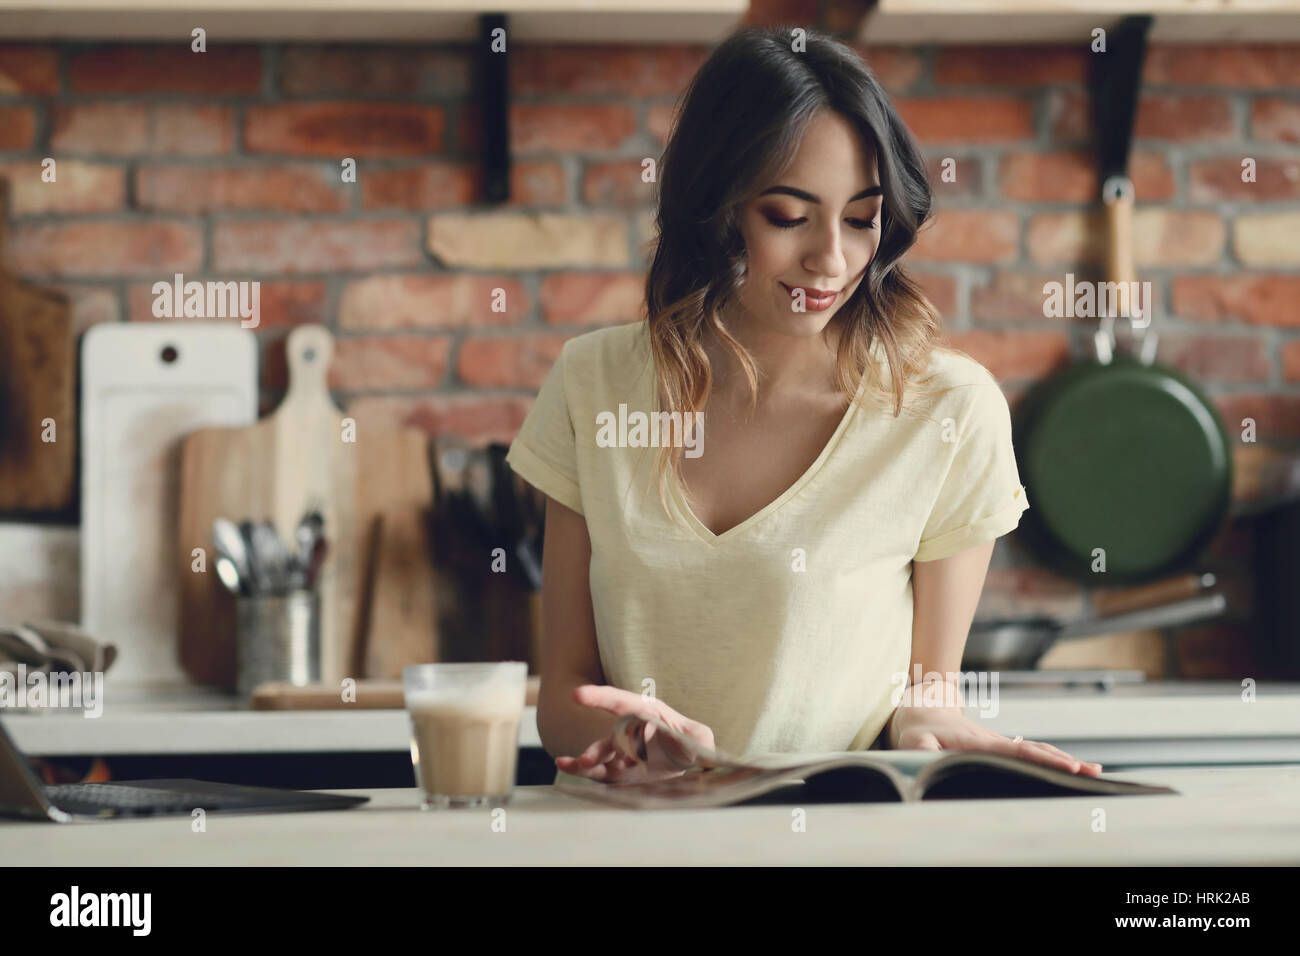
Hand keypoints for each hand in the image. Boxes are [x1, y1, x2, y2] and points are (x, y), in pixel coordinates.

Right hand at [554, 685, 716, 783]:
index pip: (621, 702)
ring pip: (600, 752)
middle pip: (611, 735)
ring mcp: (621, 750)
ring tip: (580, 765)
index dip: (600, 697)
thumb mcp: (700, 738)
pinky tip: (567, 766)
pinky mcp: (618, 769)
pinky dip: (582, 769)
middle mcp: (629, 729)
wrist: (684, 762)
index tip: (578, 695)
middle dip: (599, 747)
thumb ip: (700, 737)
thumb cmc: (691, 743)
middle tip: (588, 760)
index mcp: (646, 713)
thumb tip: (701, 740)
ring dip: (589, 759)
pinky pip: (598, 769)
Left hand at [886, 690, 1102, 776]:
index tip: (1068, 766)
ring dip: (1063, 760)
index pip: (1017, 751)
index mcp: (978, 742)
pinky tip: (1067, 767)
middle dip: (1064, 761)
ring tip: (1093, 772)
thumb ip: (921, 749)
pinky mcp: (998, 746)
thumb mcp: (912, 741)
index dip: (1043, 759)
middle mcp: (994, 740)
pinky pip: (1029, 753)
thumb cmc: (916, 730)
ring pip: (1036, 750)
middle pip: (1036, 750)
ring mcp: (998, 742)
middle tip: (1094, 773)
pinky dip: (1050, 759)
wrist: (921, 707)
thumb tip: (930, 759)